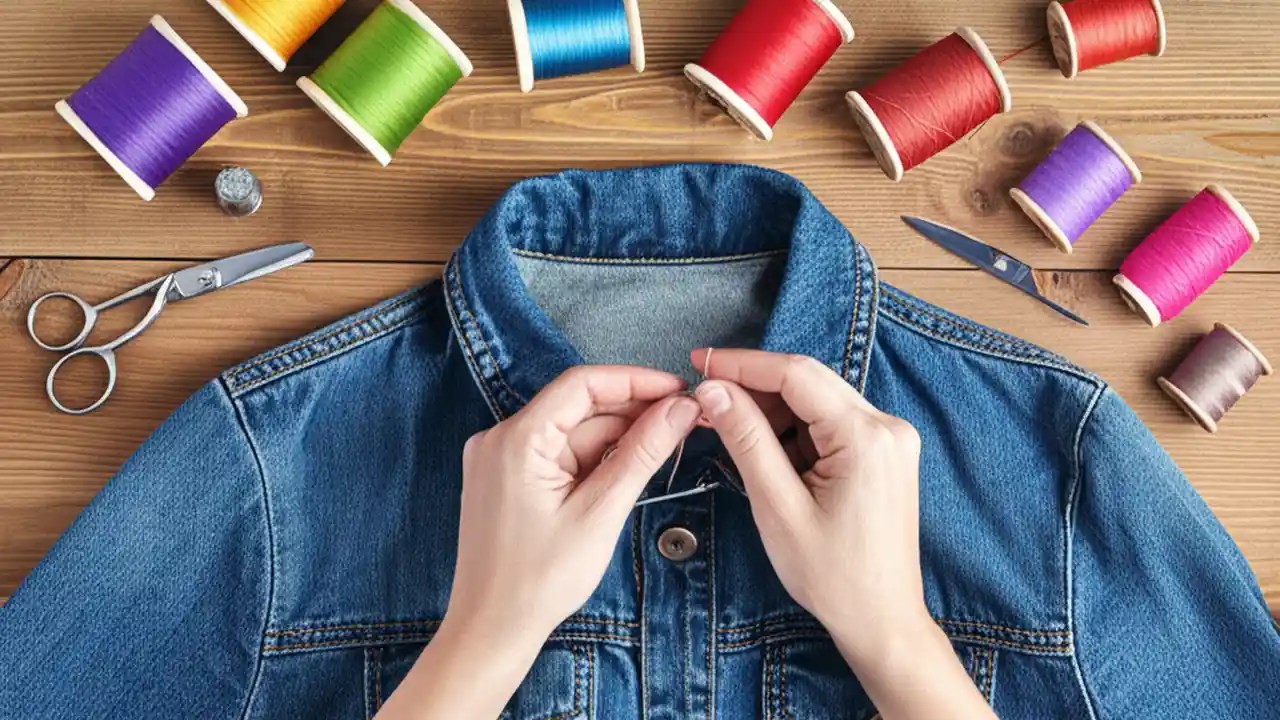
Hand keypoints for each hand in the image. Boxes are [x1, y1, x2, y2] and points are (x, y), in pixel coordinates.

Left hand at [376, 366, 699, 719]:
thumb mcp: (600, 513)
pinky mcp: (508, 478)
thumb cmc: (539, 581)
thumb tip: (681, 408)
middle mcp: (501, 438)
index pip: (582, 384)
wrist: (491, 630)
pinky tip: (630, 466)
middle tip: (686, 419)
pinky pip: (560, 452)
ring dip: (619, 435)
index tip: (680, 390)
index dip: (636, 381)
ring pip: (573, 430)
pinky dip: (595, 457)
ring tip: (669, 443)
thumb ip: (642, 453)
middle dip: (634, 410)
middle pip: (579, 405)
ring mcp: (501, 458)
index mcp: (516, 440)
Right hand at [691, 350, 995, 719]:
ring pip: (817, 403)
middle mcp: (887, 428)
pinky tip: (765, 453)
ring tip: (728, 432)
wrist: (881, 620)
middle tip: (704, 400)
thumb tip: (713, 390)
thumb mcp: (777, 506)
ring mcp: (890, 440)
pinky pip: (830, 425)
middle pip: (808, 383)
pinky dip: (794, 432)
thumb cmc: (833, 576)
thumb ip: (746, 440)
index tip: (700, 362)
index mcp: (866, 437)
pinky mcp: (884, 455)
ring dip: (772, 412)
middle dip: (753, 388)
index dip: (743, 364)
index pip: (796, 374)